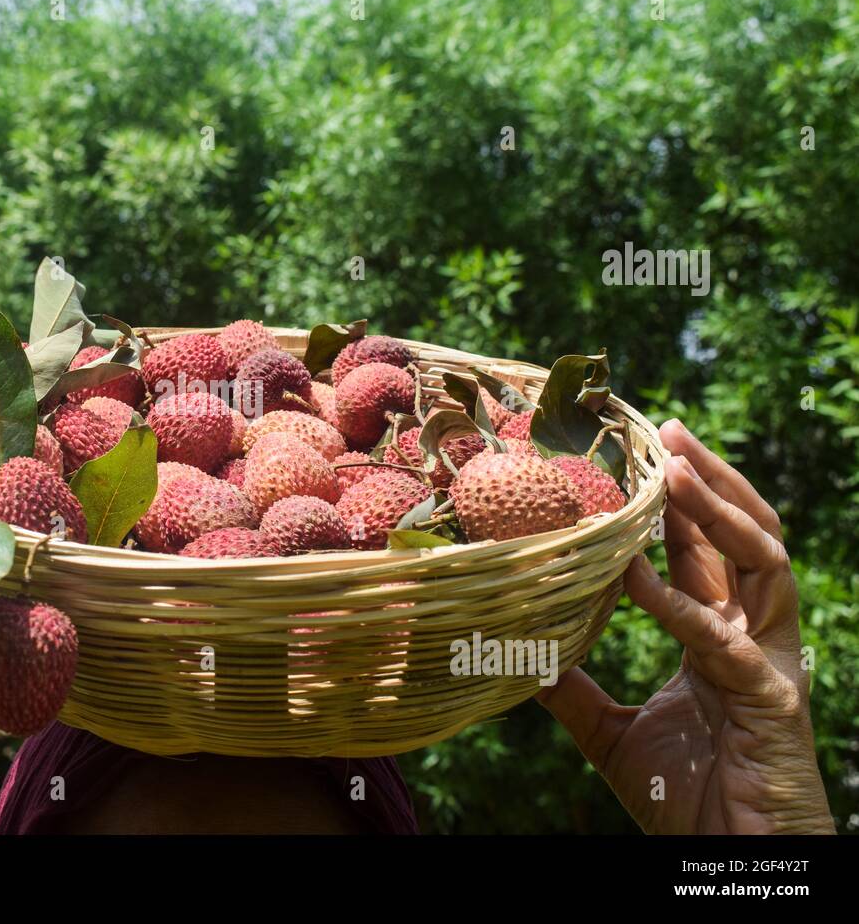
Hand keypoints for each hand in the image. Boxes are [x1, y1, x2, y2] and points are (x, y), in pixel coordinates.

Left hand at [538, 419, 832, 833]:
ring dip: (717, 515)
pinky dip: (681, 606)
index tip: (648, 451)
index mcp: (724, 636)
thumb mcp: (613, 734)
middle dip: (712, 481)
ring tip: (674, 472)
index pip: (710, 551)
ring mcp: (770, 665)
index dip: (685, 501)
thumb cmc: (685, 799)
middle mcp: (755, 637)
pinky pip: (725, 641)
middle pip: (747, 538)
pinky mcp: (771, 701)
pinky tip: (636, 579)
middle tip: (669, 431)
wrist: (729, 862)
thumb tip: (524, 657)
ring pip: (761, 566)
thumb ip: (575, 693)